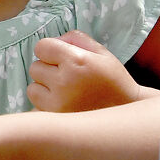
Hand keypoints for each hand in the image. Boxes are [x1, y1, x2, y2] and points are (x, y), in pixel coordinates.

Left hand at [27, 30, 148, 112]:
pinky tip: (64, 106)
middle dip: (47, 69)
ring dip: (44, 89)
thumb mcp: (101, 52)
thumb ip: (76, 38)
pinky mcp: (56, 121)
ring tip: (65, 92)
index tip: (60, 58)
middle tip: (67, 77)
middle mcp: (64, 82)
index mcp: (76, 60)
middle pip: (34, 68)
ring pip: (32, 89)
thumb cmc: (113, 80)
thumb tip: (54, 40)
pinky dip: (46, 107)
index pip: (41, 47)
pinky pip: (36, 109)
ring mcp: (58, 104)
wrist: (127, 114)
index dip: (50, 51)